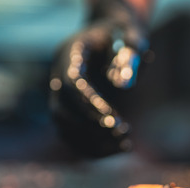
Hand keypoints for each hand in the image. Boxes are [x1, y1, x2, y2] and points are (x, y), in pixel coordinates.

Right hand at [49, 0, 147, 157]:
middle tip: (124, 134)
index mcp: (71, 54)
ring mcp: (60, 96)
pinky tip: (120, 148)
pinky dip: (94, 149)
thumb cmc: (123, 37)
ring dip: (93, 142)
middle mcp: (58, 76)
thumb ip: (129, 54)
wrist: (111, 39)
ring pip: (64, 129)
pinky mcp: (69, 112)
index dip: (91, 105)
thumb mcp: (131, 37)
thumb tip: (121, 85)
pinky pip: (73, 137)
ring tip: (125, 145)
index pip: (72, 84)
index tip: (116, 121)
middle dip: (92, 128)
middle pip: (62, 110)